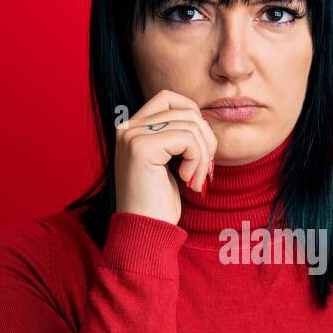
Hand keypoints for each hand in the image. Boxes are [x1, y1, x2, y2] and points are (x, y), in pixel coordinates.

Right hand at [114, 89, 218, 224]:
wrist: (144, 233)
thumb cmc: (157, 204)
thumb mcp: (168, 164)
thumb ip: (176, 137)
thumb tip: (203, 119)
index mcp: (131, 129)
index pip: (169, 99)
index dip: (193, 117)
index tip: (199, 150)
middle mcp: (127, 128)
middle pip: (185, 110)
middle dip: (205, 139)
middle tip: (203, 170)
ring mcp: (132, 136)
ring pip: (191, 124)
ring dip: (203, 155)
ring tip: (195, 180)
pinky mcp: (142, 147)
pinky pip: (188, 138)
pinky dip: (197, 160)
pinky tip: (188, 181)